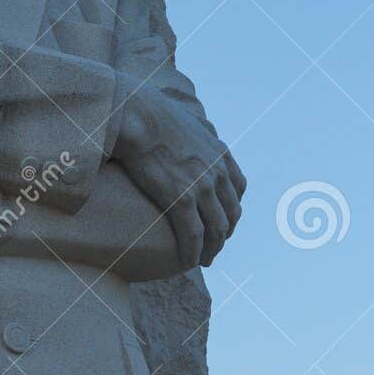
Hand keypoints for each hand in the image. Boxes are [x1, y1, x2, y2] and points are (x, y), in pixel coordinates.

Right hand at [111, 78, 245, 268]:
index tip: (222, 219)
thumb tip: (180, 126)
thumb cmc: (149, 113)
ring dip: (212, 248)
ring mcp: (202, 187)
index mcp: (219, 153)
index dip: (231, 208)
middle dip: (225, 233)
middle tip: (213, 247)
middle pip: (231, 212)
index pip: (238, 187)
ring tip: (202, 260)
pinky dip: (193, 252)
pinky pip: (193, 236)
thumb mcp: (182, 119)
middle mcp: (217, 171)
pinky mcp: (182, 200)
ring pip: (217, 229)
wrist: (135, 114)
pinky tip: (188, 262)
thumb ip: (190, 129)